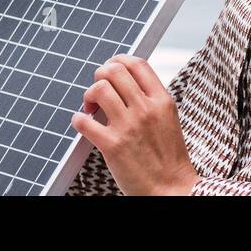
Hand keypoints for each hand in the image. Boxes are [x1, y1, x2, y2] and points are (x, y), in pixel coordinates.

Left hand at [71, 54, 198, 195]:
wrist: (171, 190)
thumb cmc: (169, 159)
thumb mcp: (167, 119)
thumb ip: (150, 99)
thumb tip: (125, 82)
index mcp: (162, 101)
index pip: (137, 63)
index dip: (118, 60)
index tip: (110, 67)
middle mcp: (145, 109)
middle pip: (114, 71)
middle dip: (100, 75)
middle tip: (98, 89)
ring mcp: (129, 127)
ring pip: (99, 89)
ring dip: (88, 95)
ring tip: (91, 107)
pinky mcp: (113, 146)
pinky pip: (84, 121)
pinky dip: (78, 119)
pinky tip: (83, 123)